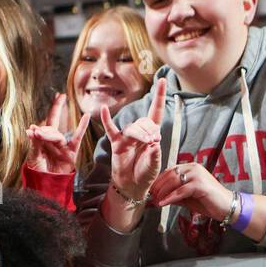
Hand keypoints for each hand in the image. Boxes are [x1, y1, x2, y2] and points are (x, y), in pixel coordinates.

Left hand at [26, 93, 90, 174]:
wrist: (46, 188)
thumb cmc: (38, 174)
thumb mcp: (33, 158)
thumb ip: (35, 144)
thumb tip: (32, 129)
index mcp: (42, 141)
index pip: (44, 125)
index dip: (44, 117)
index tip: (41, 117)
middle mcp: (52, 142)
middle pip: (50, 128)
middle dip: (44, 129)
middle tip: (35, 133)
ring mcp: (62, 147)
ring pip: (57, 136)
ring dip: (49, 135)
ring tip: (39, 135)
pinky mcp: (71, 153)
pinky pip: (77, 139)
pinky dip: (82, 127)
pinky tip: (86, 116)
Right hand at [102, 76, 166, 200]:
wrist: (132, 186)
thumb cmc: (145, 174)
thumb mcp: (154, 166)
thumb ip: (154, 156)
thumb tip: (154, 144)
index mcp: (151, 134)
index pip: (155, 112)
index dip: (159, 96)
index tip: (163, 80)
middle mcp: (139, 133)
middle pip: (144, 122)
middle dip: (150, 129)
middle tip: (153, 141)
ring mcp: (127, 137)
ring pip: (132, 128)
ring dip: (140, 133)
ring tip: (147, 143)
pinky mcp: (116, 143)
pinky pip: (111, 130)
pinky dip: (106, 120)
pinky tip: (102, 110)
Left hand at [147, 161, 233, 221]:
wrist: (226, 206)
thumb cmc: (207, 202)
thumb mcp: (187, 198)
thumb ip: (174, 195)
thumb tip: (158, 197)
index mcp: (191, 168)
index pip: (170, 171)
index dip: (159, 181)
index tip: (151, 191)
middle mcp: (194, 168)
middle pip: (170, 175)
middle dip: (158, 187)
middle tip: (151, 197)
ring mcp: (198, 175)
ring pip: (174, 181)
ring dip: (163, 192)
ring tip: (156, 201)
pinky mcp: (200, 185)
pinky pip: (181, 191)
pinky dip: (170, 197)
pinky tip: (163, 203)